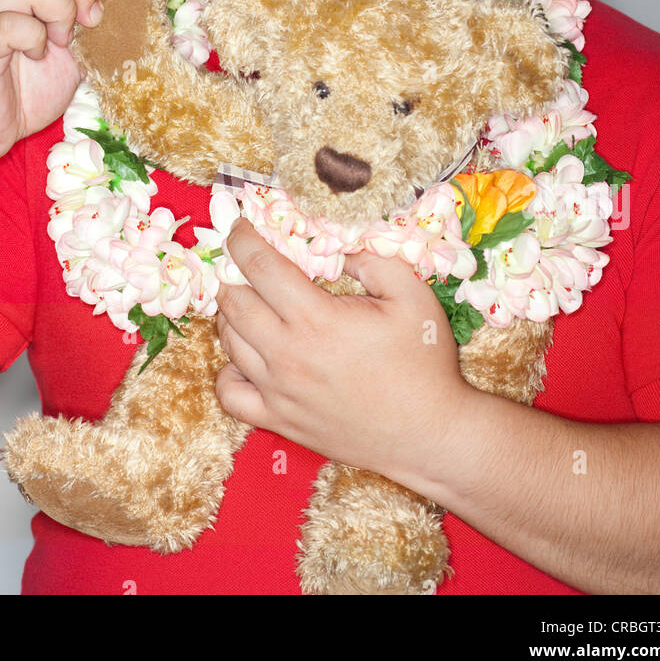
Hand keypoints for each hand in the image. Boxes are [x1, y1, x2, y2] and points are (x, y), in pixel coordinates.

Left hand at [214, 217, 471, 482]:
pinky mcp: (280, 421)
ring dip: (230, 313)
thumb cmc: (425, 362)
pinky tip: (249, 355)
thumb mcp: (412, 295)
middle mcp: (288, 355)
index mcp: (317, 319)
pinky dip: (229, 370)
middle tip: (245, 261)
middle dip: (232, 272)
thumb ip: (372, 260)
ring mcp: (279, 392)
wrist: (431, 435)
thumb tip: (336, 248)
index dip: (243, 239)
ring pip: (228, 342)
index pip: (259, 266)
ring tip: (251, 300)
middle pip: (233, 301)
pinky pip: (230, 394)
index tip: (241, 225)